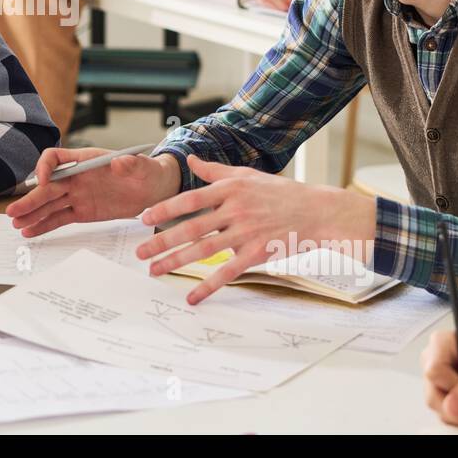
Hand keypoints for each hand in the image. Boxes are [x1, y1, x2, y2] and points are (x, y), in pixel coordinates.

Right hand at [5, 148, 181, 235]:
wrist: (154, 190)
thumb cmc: (147, 172)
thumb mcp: (142, 166)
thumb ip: (130, 164)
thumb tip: (119, 163)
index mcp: (86, 160)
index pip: (55, 158)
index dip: (45, 167)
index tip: (43, 181)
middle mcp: (76, 177)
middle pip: (47, 186)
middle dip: (30, 199)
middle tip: (13, 211)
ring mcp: (77, 195)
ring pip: (49, 204)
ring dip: (32, 213)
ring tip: (16, 224)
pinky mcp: (82, 212)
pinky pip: (59, 218)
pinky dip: (44, 225)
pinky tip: (30, 231)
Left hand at [135, 154, 375, 303]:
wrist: (317, 211)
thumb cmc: (281, 193)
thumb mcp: (246, 175)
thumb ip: (215, 171)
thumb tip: (190, 160)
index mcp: (229, 189)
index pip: (190, 199)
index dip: (165, 209)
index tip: (144, 218)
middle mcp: (235, 210)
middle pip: (191, 227)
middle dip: (162, 241)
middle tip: (140, 253)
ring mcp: (246, 233)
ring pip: (204, 250)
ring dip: (176, 262)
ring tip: (155, 271)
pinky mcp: (257, 253)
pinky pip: (228, 272)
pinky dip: (208, 286)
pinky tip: (192, 297)